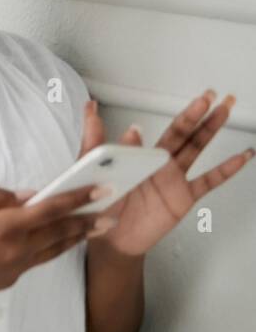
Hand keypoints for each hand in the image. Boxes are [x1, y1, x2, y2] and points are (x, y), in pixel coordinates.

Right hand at [0, 185, 111, 302]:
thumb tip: (30, 196)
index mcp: (5, 226)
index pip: (51, 209)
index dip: (78, 198)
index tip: (101, 190)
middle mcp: (18, 249)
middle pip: (61, 232)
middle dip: (89, 220)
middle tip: (113, 212)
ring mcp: (17, 267)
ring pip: (55, 249)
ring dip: (77, 237)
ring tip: (97, 227)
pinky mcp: (12, 279)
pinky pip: (38, 259)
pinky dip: (53, 247)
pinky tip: (60, 241)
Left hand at [80, 93, 253, 257]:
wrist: (110, 237)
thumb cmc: (100, 202)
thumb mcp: (91, 168)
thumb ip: (95, 142)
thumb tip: (99, 114)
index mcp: (141, 154)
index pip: (165, 130)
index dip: (183, 116)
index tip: (197, 101)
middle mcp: (161, 162)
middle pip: (184, 133)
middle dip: (198, 114)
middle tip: (212, 95)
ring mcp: (174, 179)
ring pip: (196, 150)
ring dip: (210, 131)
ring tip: (225, 111)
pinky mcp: (183, 197)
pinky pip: (208, 182)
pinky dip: (226, 170)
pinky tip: (242, 157)